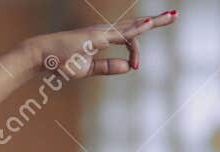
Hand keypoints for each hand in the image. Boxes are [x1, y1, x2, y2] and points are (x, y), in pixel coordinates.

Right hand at [24, 11, 176, 81]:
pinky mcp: (98, 37)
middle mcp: (106, 31)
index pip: (129, 39)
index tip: (137, 67)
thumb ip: (108, 67)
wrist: (43, 58)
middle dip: (157, 20)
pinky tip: (150, 23)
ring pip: (133, 27)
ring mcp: (102, 32)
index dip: (136, 52)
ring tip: (172, 16)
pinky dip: (137, 28)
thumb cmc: (62, 63)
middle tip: (175, 15)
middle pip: (136, 25)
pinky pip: (121, 33)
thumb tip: (129, 67)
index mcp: (104, 38)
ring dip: (154, 21)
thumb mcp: (89, 69)